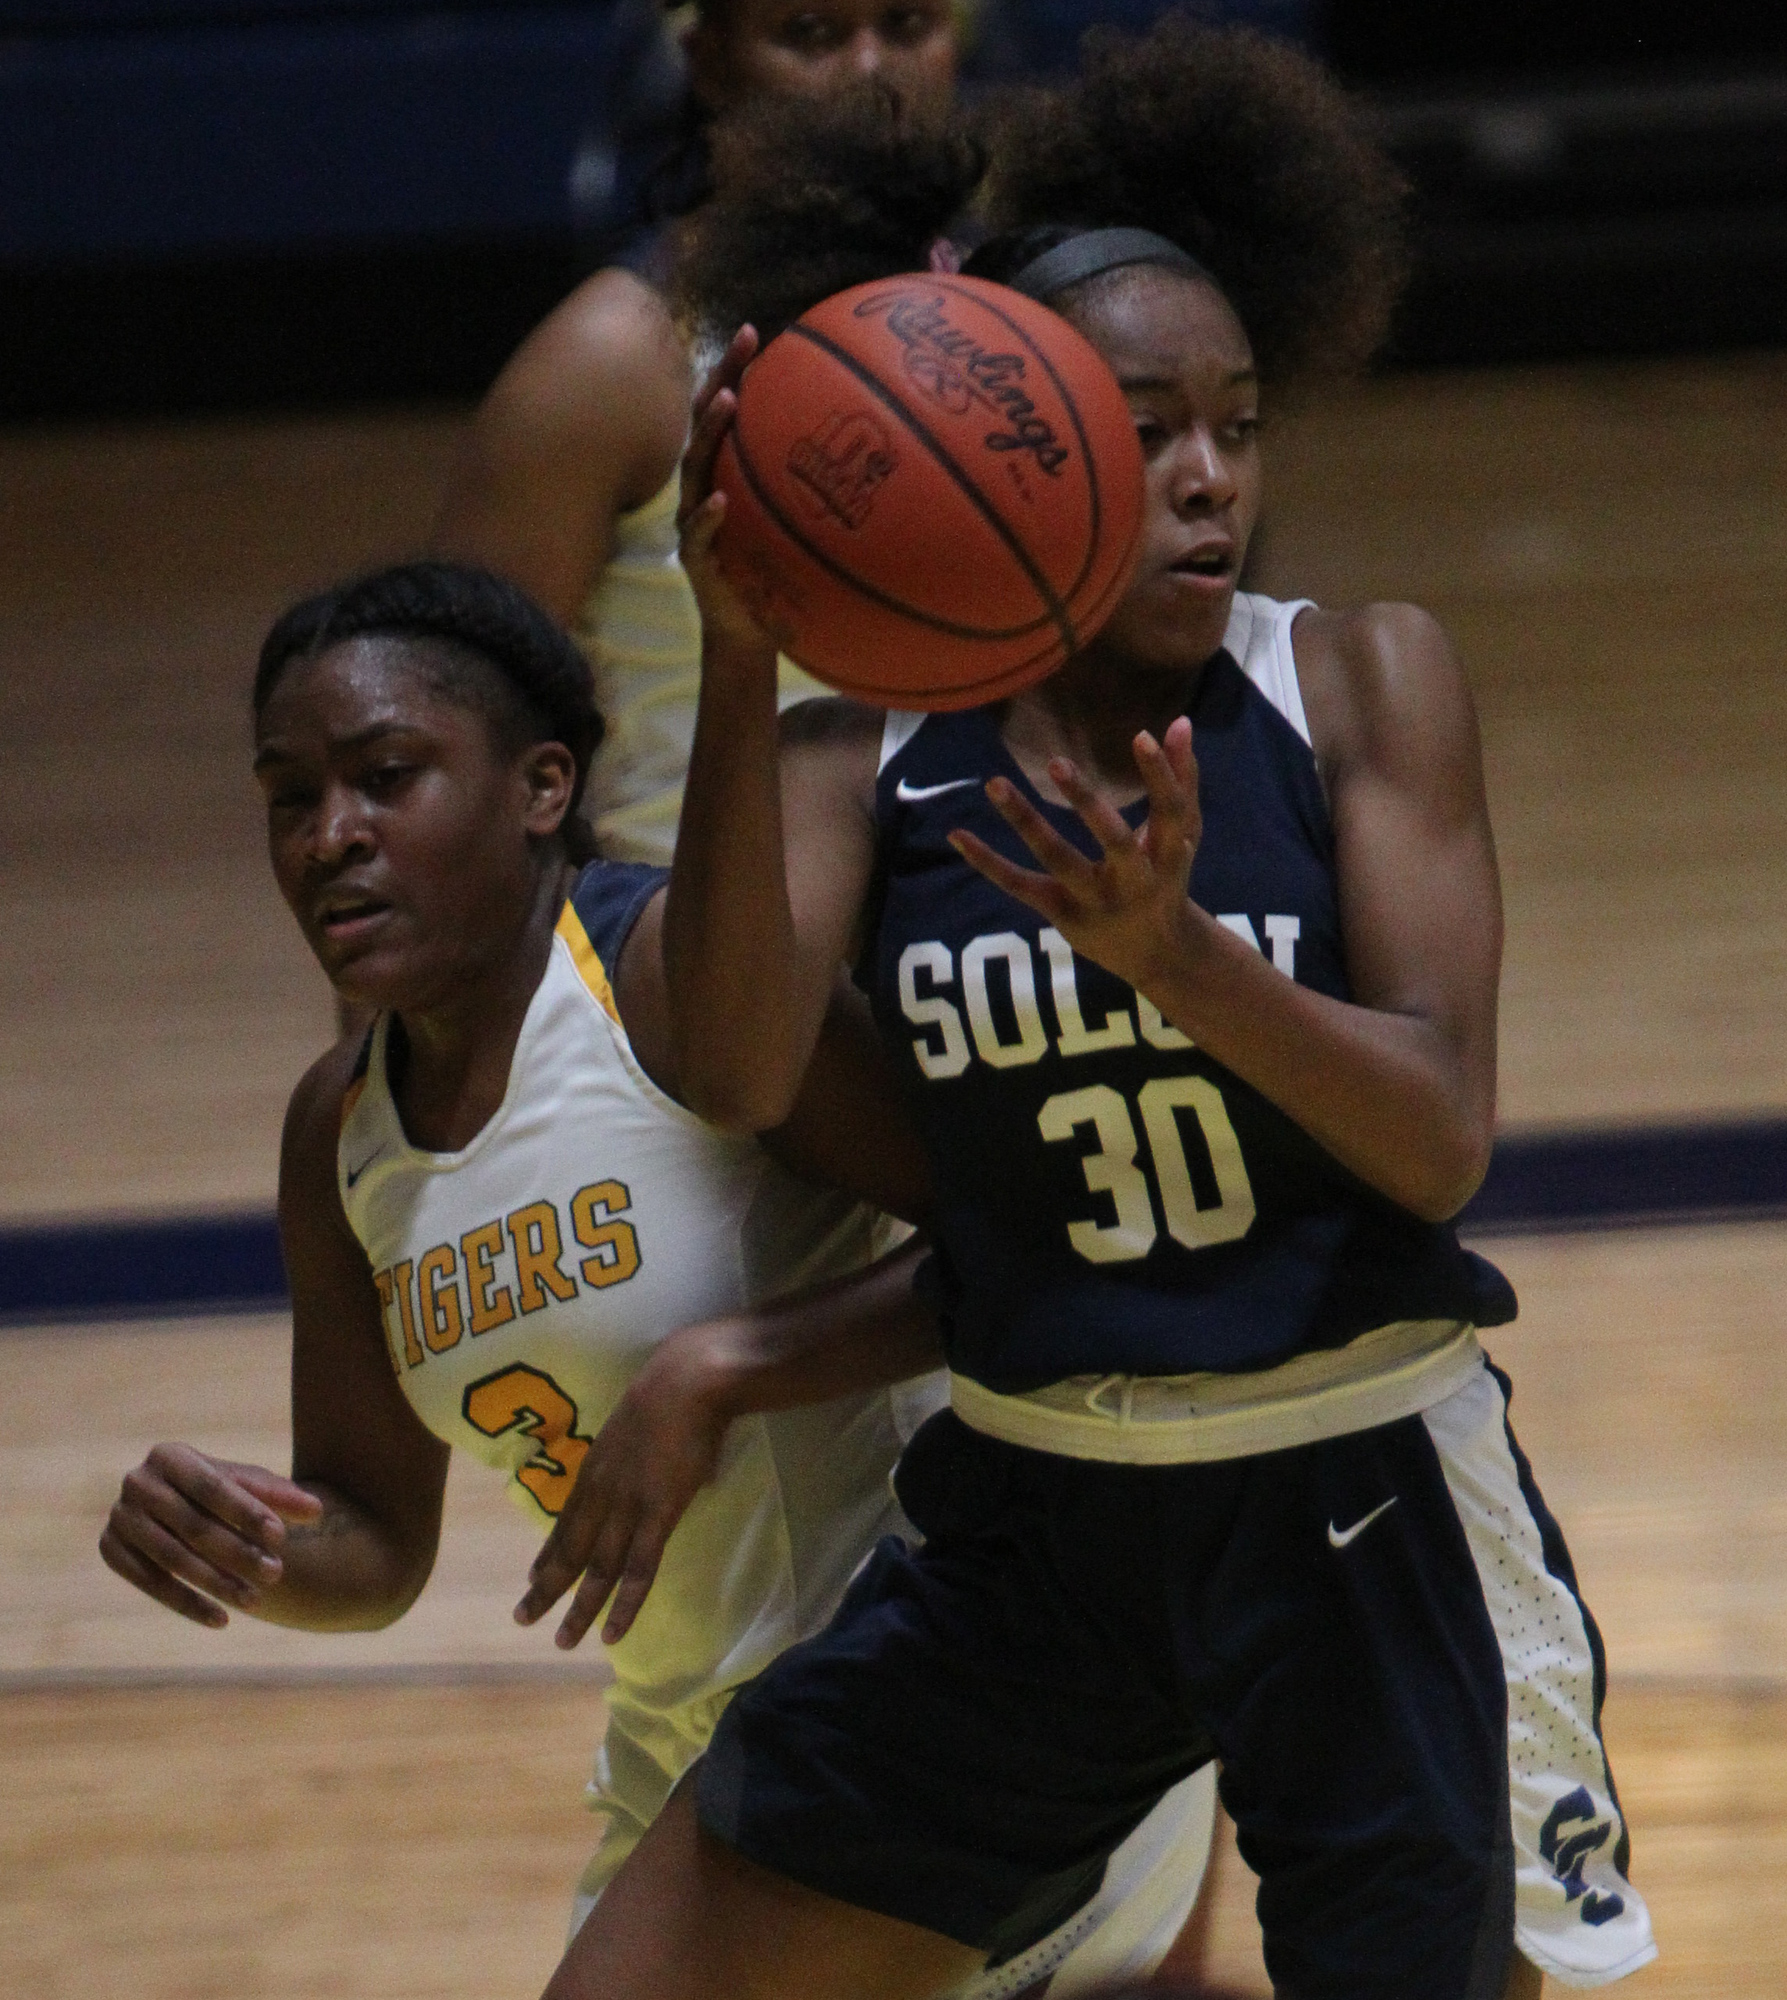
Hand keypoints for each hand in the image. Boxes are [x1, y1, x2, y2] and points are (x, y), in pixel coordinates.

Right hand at [99, 1444, 323, 1626]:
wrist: (177, 1506)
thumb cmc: (223, 1492)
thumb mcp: (251, 1487)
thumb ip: (281, 1496)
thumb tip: (316, 1511)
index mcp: (169, 1455)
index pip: (212, 1486)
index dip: (246, 1511)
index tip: (282, 1537)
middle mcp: (137, 1482)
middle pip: (193, 1525)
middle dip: (237, 1552)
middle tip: (276, 1574)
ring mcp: (119, 1517)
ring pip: (173, 1558)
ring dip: (216, 1582)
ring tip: (256, 1601)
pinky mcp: (111, 1551)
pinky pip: (150, 1584)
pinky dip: (186, 1604)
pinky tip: (221, 1620)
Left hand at [513, 1328, 734, 1649]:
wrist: (687, 1379)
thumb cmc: (670, 1390)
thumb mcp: (636, 1423)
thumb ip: (640, 1452)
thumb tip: (661, 1462)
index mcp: (595, 1469)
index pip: (565, 1521)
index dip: (548, 1552)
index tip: (532, 1576)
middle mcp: (601, 1494)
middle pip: (569, 1551)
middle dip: (545, 1588)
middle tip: (522, 1619)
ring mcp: (627, 1507)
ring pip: (597, 1570)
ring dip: (579, 1609)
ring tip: (562, 1642)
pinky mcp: (658, 1516)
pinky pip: (638, 1571)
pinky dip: (623, 1606)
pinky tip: (611, 1634)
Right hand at [677, 324, 786, 655]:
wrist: (750, 631)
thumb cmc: (778, 573)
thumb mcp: (800, 527)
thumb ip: (817, 493)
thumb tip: (879, 459)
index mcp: (728, 474)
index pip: (725, 411)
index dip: (733, 371)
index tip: (756, 333)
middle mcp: (704, 488)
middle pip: (703, 425)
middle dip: (719, 380)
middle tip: (742, 347)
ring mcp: (694, 522)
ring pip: (694, 469)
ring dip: (709, 433)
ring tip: (727, 404)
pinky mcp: (695, 560)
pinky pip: (697, 534)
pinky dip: (708, 516)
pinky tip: (720, 500)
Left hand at [949, 717, 1204, 996]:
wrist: (1157, 953)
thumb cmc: (1167, 875)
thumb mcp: (1184, 832)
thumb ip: (1182, 777)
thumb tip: (1179, 720)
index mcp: (1170, 853)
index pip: (1171, 811)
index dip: (1161, 775)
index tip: (1142, 734)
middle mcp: (1135, 880)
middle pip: (1115, 842)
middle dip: (1088, 803)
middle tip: (1057, 762)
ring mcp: (1096, 899)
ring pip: (1058, 860)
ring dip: (1026, 822)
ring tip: (994, 783)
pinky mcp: (1062, 914)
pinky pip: (1021, 885)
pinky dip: (988, 862)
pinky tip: (957, 834)